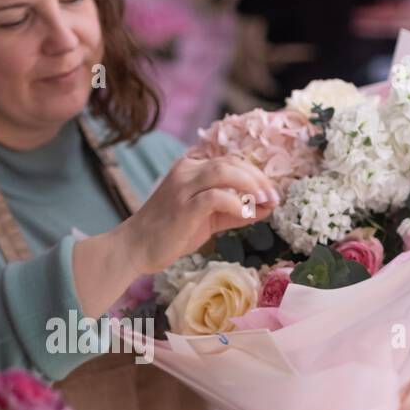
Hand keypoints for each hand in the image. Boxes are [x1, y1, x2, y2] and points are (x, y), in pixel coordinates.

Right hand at [118, 151, 279, 275]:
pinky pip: (215, 197)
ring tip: (264, 202)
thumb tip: (265, 209)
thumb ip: (233, 212)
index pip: (230, 161)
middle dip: (257, 179)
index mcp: (190, 168)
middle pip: (231, 162)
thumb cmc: (170, 233)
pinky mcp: (183, 206)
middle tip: (273, 197)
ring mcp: (183, 187)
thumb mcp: (206, 219)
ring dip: (251, 185)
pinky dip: (235, 204)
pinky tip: (246, 214)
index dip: (254, 174)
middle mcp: (186, 171)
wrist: (136, 247)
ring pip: (224, 172)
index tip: (271, 193)